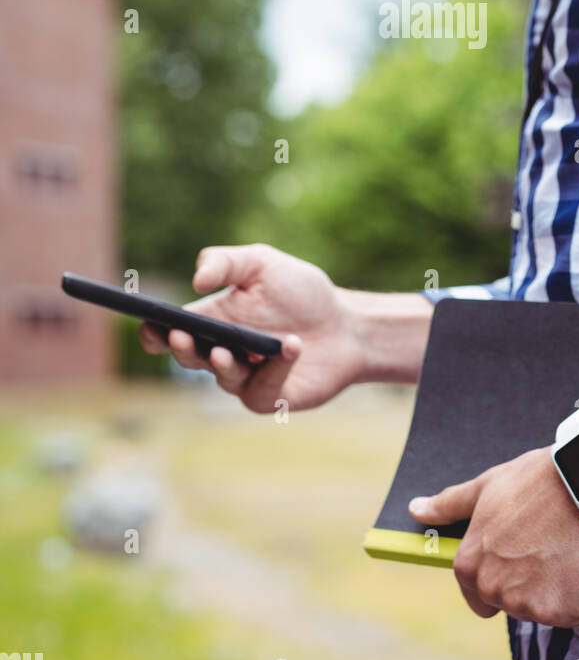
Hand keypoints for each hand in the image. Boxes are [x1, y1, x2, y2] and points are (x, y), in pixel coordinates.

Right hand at [139, 243, 363, 412]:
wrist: (346, 324)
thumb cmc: (301, 292)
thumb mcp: (263, 263)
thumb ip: (226, 263)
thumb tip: (197, 280)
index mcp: (211, 320)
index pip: (169, 333)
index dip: (154, 333)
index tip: (151, 325)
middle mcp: (221, 353)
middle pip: (189, 357)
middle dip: (182, 348)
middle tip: (184, 335)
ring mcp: (244, 378)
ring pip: (222, 377)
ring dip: (223, 363)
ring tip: (227, 349)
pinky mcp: (270, 396)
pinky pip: (262, 388)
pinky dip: (274, 367)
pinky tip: (291, 346)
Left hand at [408, 447, 578, 626]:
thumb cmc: (537, 480)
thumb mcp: (487, 486)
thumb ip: (449, 504)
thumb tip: (416, 509)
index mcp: (469, 563)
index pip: (475, 593)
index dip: (501, 576)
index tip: (519, 562)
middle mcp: (490, 587)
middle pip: (509, 602)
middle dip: (529, 583)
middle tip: (547, 548)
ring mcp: (522, 601)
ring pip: (540, 609)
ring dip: (556, 590)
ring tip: (565, 551)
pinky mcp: (556, 610)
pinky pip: (571, 615)